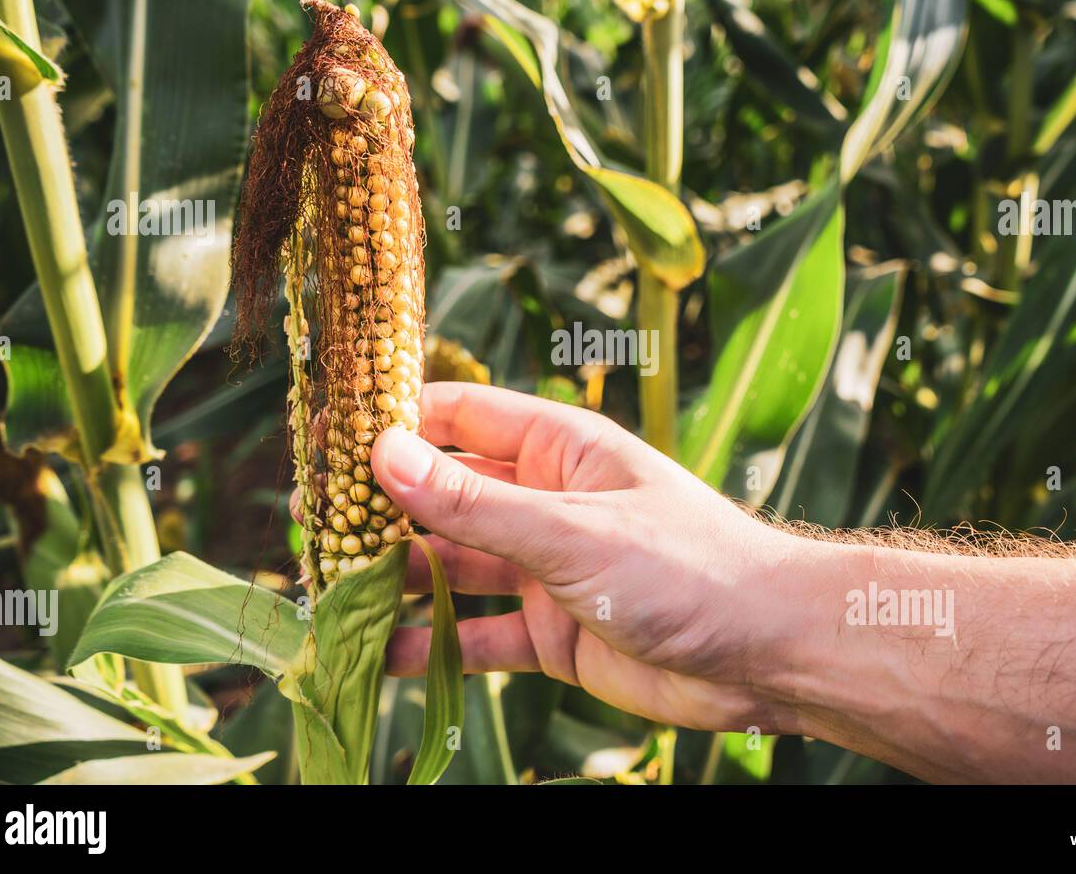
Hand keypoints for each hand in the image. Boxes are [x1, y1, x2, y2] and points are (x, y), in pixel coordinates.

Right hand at [360, 381, 805, 733]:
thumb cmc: (686, 566)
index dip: (393, 423)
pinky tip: (379, 654)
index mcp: (558, 450)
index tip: (326, 435)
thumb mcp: (572, 532)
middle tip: (311, 527)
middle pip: (444, 497)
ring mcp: (545, 569)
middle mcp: (544, 503)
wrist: (764, 655)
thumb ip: (476, 505)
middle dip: (381, 511)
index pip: (459, 419)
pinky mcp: (549, 633)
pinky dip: (430, 644)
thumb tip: (385, 455)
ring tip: (329, 592)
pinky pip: (474, 634)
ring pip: (451, 567)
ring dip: (395, 580)